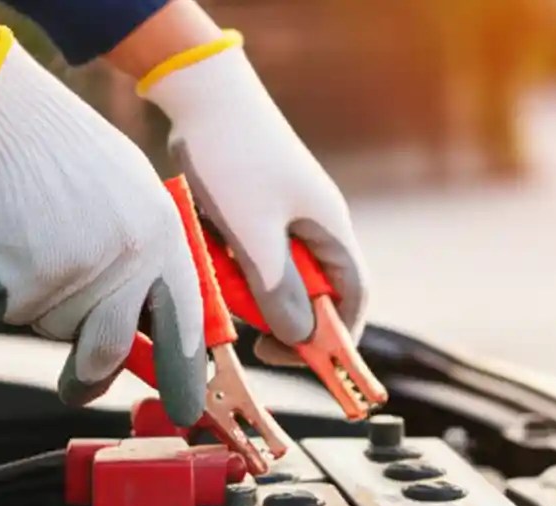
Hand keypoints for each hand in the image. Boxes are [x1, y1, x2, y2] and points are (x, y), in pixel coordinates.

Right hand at [0, 19, 206, 424]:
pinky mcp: (22, 287)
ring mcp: (74, 280)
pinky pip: (11, 310)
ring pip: (54, 328)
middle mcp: (125, 267)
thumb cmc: (68, 155)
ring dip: (41, 303)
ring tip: (34, 242)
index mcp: (162, 243)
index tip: (188, 410)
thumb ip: (147, 262)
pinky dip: (4, 287)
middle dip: (91, 378)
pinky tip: (8, 239)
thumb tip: (147, 326)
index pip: (185, 328)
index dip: (185, 377)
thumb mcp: (134, 201)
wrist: (4, 121)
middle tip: (78, 388)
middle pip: (109, 352)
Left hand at [138, 30, 368, 357]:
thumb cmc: (234, 157)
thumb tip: (299, 335)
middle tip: (249, 330)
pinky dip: (233, 264)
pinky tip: (210, 253)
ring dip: (251, 289)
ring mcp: (286, 216)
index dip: (335, 338)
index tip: (300, 360)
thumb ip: (278, 289)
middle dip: (283, 316)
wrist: (201, 93)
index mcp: (331, 230)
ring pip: (277, 275)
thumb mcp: (254, 233)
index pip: (354, 298)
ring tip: (222, 281)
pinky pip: (252, 254)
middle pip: (314, 292)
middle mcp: (316, 225)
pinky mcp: (256, 209)